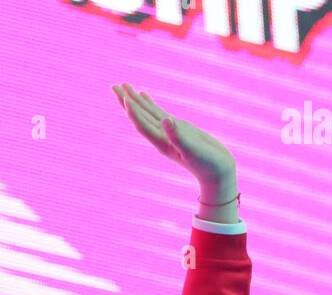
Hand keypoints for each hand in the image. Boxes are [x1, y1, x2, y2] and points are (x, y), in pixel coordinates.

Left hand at [112, 84, 236, 200]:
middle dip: (126, 101)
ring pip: (147, 112)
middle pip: (140, 116)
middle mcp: (161, 137)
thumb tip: (167, 120)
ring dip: (134, 99)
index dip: (134, 112)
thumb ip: (179, 136)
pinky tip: (142, 94)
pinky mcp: (177, 128)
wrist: (217, 172)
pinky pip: (158, 113)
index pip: (143, 125)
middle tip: (113, 85)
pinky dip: (149, 103)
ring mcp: (168, 132)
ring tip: (124, 85)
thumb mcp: (193, 150)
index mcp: (163, 143)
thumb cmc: (207, 164)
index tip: (124, 97)